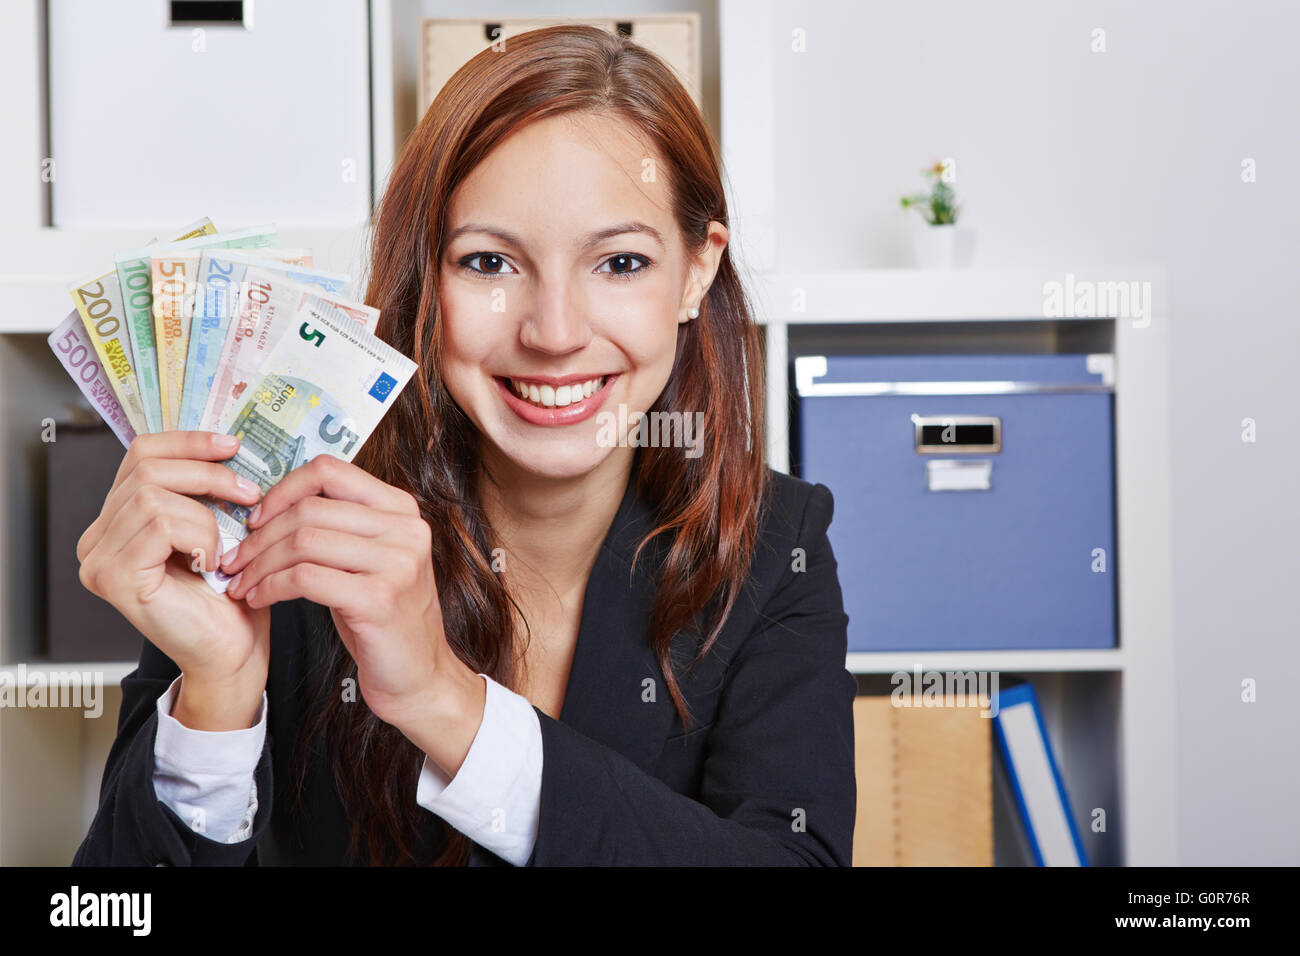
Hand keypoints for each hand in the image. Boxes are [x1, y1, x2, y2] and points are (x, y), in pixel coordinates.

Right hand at [77, 431, 270, 727]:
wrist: (232, 652)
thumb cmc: (230, 595)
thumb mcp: (217, 527)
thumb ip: (203, 489)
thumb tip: (228, 441)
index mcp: (118, 520)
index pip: (141, 454)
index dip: (188, 442)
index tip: (232, 445)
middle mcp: (97, 538)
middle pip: (146, 467)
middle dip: (207, 472)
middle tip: (250, 492)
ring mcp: (98, 559)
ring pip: (154, 494)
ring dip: (208, 514)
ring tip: (229, 544)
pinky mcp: (114, 577)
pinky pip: (161, 523)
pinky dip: (199, 536)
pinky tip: (212, 563)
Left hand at [219, 455, 473, 735]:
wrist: (419, 674)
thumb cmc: (383, 615)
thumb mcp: (369, 558)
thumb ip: (338, 525)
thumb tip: (269, 505)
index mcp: (402, 508)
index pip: (329, 471)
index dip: (283, 490)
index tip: (257, 518)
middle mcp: (406, 529)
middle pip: (310, 509)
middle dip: (260, 535)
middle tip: (235, 559)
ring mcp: (397, 563)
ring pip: (303, 541)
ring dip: (259, 563)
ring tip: (242, 582)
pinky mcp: (379, 599)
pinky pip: (305, 579)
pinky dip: (271, 587)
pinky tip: (259, 599)